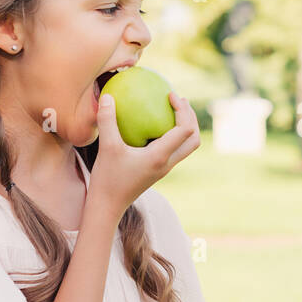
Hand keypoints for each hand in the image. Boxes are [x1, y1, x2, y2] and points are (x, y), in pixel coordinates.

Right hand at [88, 90, 200, 216]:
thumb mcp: (107, 147)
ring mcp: (164, 168)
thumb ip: (107, 120)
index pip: (185, 130)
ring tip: (172, 109)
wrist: (108, 207)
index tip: (170, 95)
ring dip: (186, 127)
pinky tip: (154, 125)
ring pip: (186, 146)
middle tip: (179, 100)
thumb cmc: (108, 178)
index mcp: (160, 156)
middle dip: (191, 117)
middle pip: (194, 139)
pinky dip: (172, 135)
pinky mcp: (158, 170)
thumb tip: (108, 95)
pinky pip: (173, 150)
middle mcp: (168, 163)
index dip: (183, 109)